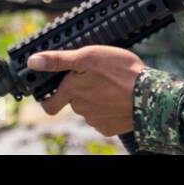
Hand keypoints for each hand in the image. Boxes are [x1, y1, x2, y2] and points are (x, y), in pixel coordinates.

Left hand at [27, 46, 145, 135]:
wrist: (150, 95)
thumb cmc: (121, 72)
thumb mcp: (88, 56)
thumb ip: (59, 60)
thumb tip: (33, 62)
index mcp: (72, 91)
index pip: (49, 104)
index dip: (48, 98)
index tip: (54, 91)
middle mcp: (80, 108)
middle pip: (73, 102)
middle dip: (80, 92)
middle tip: (96, 77)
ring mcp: (95, 121)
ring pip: (89, 109)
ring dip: (96, 99)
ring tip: (111, 86)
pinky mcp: (110, 128)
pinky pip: (104, 119)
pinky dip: (108, 110)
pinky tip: (118, 99)